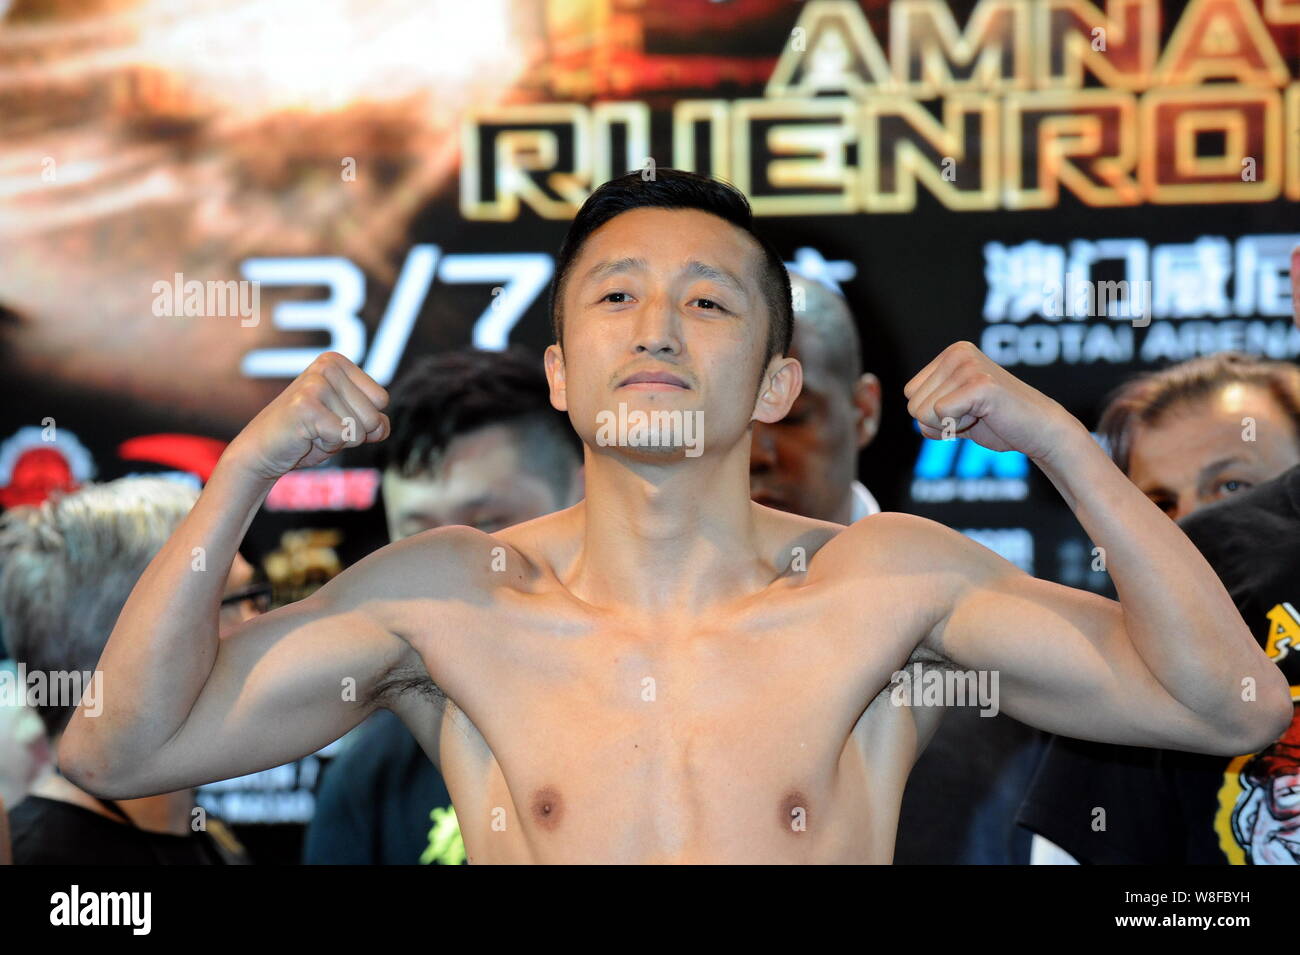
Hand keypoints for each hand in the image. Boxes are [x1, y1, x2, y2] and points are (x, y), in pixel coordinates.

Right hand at [225, 352, 389, 480]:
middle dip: (351, 432)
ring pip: (361, 428)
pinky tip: (306, 437)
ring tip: (312, 431)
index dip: (362, 420)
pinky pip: (344, 436)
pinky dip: (328, 446)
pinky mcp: (307, 405)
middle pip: (374, 415)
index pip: (381, 400)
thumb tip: (382, 426)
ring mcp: (316, 383)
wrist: (262, 451)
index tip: (333, 417)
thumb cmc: (307, 436)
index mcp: (337, 362)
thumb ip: (373, 422)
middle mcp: (327, 365)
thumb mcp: (348, 424)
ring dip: (338, 440)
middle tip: (320, 427)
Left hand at [903, 341, 1082, 462]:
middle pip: (913, 405)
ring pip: (923, 413)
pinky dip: (958, 427)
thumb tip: (910, 410)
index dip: (932, 413)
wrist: (1039, 431)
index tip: (964, 409)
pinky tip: (985, 417)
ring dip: (951, 425)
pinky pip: (939, 415)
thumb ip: (928, 406)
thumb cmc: (997, 422)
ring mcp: (969, 366)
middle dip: (939, 422)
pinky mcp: (979, 385)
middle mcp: (958, 353)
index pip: (909, 394)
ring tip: (980, 414)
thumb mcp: (953, 409)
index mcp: (951, 353)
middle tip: (974, 414)